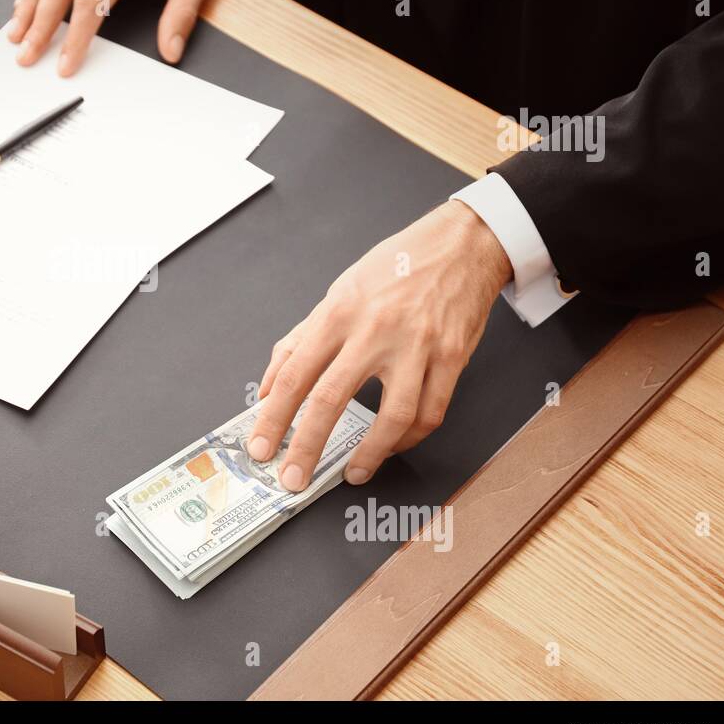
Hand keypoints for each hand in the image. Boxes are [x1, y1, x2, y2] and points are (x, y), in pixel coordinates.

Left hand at [248, 201, 512, 489]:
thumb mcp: (338, 291)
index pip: (293, 374)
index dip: (273, 417)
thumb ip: (301, 340)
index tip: (261, 447)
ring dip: (368, 454)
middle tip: (294, 478)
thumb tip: (268, 387)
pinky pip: (430, 413)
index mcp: (339, 312)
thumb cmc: (397, 267)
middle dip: (307, 447)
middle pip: (331, 399)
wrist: (462, 244)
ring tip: (353, 472)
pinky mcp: (452, 358)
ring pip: (391, 417)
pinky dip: (409, 439)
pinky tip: (392, 446)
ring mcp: (417, 346)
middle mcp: (375, 329)